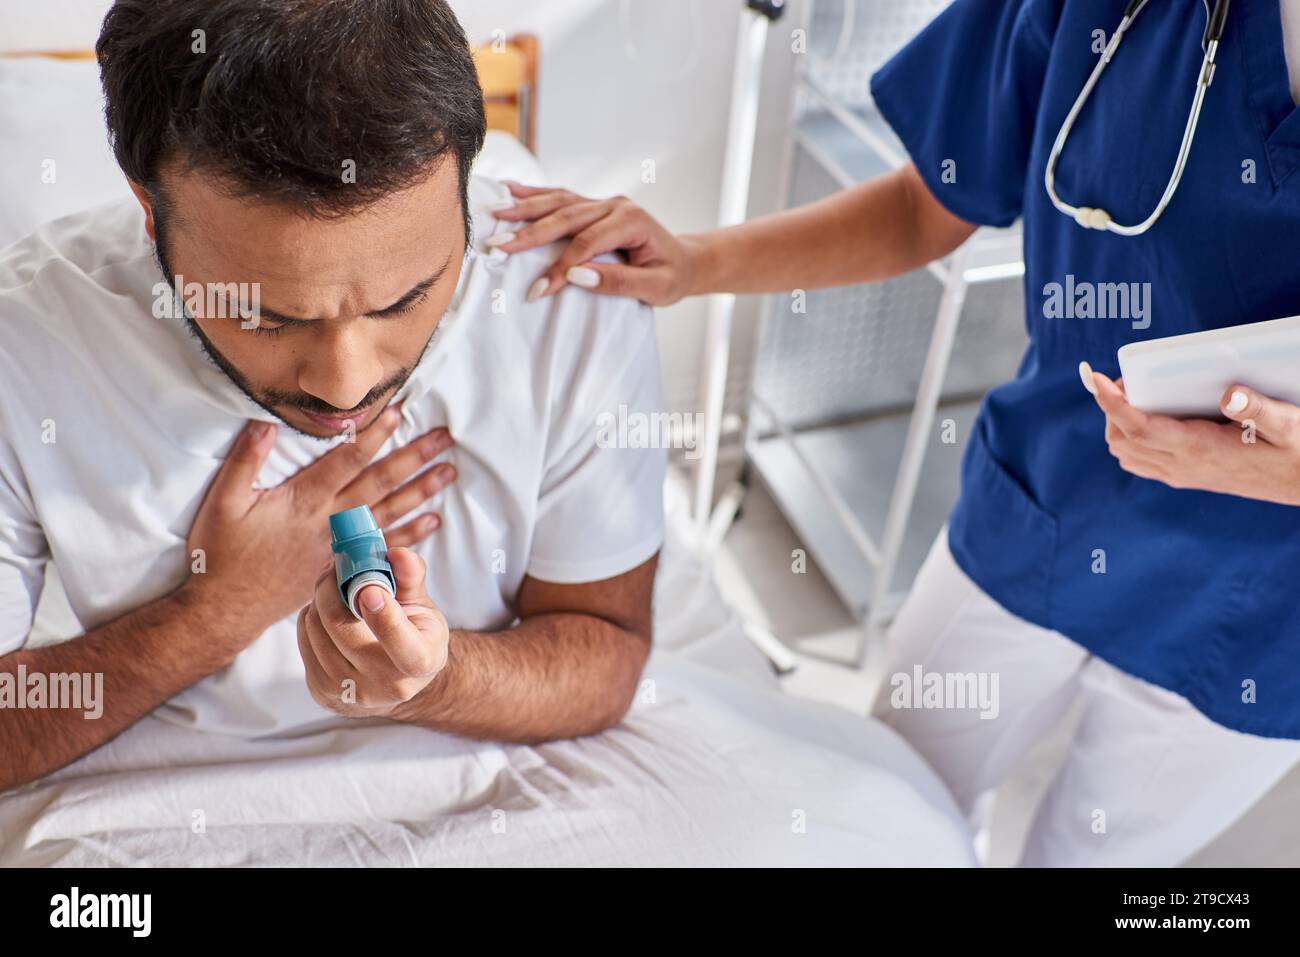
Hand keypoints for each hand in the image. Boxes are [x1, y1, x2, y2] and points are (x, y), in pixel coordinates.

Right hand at [184, 406, 455, 645]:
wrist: (227, 610)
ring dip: (422, 491)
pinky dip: (411, 535)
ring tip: (449, 472)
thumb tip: (265, 422)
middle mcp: (330, 521)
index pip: (347, 458)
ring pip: (391, 512)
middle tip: (444, 438)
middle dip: (413, 457)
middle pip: (380, 482)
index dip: (374, 433)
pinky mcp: (344, 568)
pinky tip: (434, 521)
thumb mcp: (223, 503)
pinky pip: (385, 548)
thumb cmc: (221, 555)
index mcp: (304, 500)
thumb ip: (246, 461)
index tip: (400, 410)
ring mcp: (342, 546)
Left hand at [297, 547, 448, 716]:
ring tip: (333, 588)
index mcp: (422, 662)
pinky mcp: (323, 692)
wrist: (396, 679)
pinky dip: (312, 618)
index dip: (385, 619)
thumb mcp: (423, 606)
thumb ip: (411, 578)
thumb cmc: (414, 634)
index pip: (405, 649)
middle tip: (335, 565)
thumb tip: (397, 554)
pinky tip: (327, 613)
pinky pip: (305, 641)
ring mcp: (352, 693)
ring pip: (318, 631)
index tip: (368, 588)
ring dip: (320, 600)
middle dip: (333, 590)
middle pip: (344, 631)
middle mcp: (388, 686)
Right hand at [490, 181, 698, 305]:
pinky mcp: (594, 207)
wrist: (684, 261)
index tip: (538, 291)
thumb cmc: (671, 276)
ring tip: (495, 213)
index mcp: (631, 221)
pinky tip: (511, 190)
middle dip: (529, 234)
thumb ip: (619, 282)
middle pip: (565, 218)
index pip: (587, 245)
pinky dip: (534, 194)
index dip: (560, 268)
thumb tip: (577, 277)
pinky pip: (561, 197)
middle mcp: (615, 205)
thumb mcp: (656, 287)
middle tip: (498, 247)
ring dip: (524, 208)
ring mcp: (603, 203)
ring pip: (558, 202)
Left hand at [1082, 362, 1299, 505]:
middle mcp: (1182, 467)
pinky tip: (1147, 418)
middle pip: (1121, 440)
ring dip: (1118, 423)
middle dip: (1112, 407)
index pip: (1138, 429)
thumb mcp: (1289, 425)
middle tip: (1127, 379)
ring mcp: (1180, 475)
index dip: (1112, 403)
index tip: (1095, 378)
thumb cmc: (1297, 450)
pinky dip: (1131, 437)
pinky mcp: (1185, 477)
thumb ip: (1260, 408)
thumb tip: (1230, 393)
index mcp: (1199, 450)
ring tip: (1135, 395)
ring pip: (1126, 453)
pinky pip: (1141, 461)